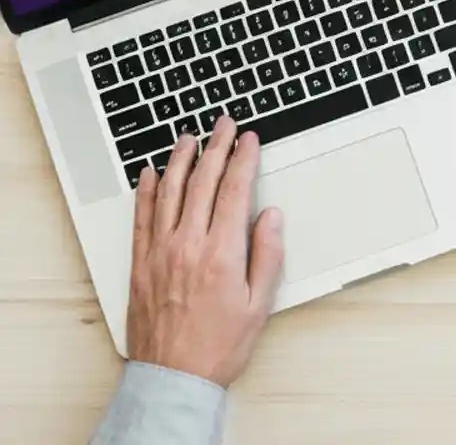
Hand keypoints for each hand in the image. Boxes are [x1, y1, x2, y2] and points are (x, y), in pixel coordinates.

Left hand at [127, 117, 283, 386]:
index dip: (243, 160)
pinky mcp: (140, 262)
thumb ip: (267, 254)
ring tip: (189, 138)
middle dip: (216, 147)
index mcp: (221, 253)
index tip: (250, 141)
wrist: (175, 375)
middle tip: (224, 125)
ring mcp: (160, 251)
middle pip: (201, 182)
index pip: (233, 191)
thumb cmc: (219, 345)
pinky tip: (149, 173)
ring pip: (168, 192)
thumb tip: (270, 218)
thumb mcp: (259, 303)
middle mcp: (188, 245)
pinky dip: (145, 190)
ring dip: (180, 160)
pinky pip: (141, 216)